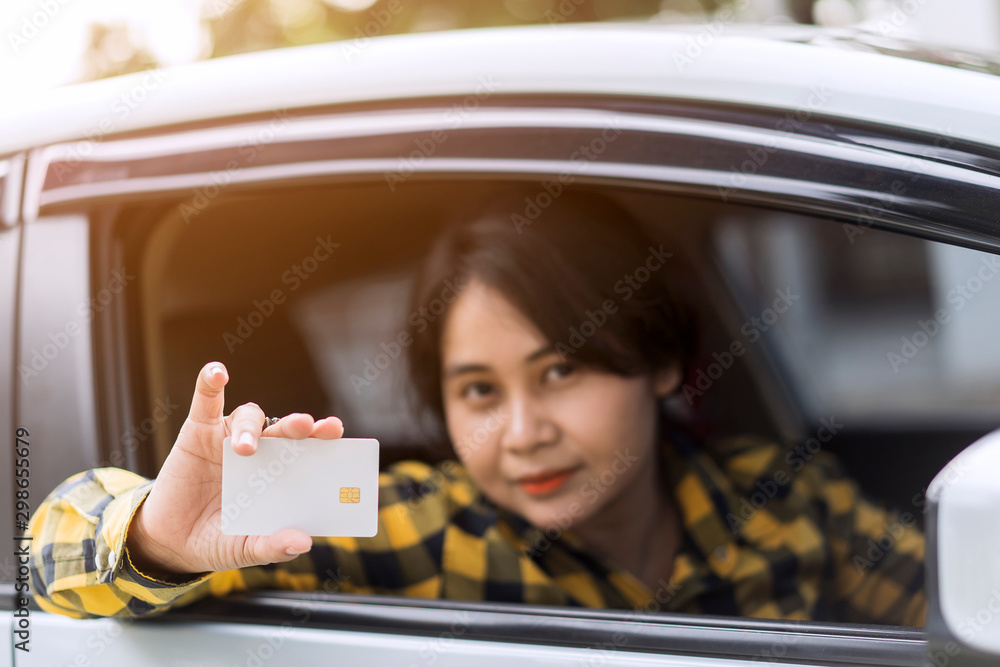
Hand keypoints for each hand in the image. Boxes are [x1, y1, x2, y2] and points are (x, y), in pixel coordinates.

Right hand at [126, 361, 343, 575]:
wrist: (171, 543)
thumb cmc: (219, 539)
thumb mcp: (246, 548)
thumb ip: (273, 546)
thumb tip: (305, 542)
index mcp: (281, 474)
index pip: (309, 448)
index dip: (323, 436)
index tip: (336, 430)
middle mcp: (261, 451)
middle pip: (284, 429)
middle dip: (298, 425)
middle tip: (307, 426)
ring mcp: (230, 439)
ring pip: (249, 417)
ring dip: (251, 427)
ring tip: (245, 449)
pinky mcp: (198, 432)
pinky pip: (206, 401)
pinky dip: (210, 383)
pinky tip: (217, 372)